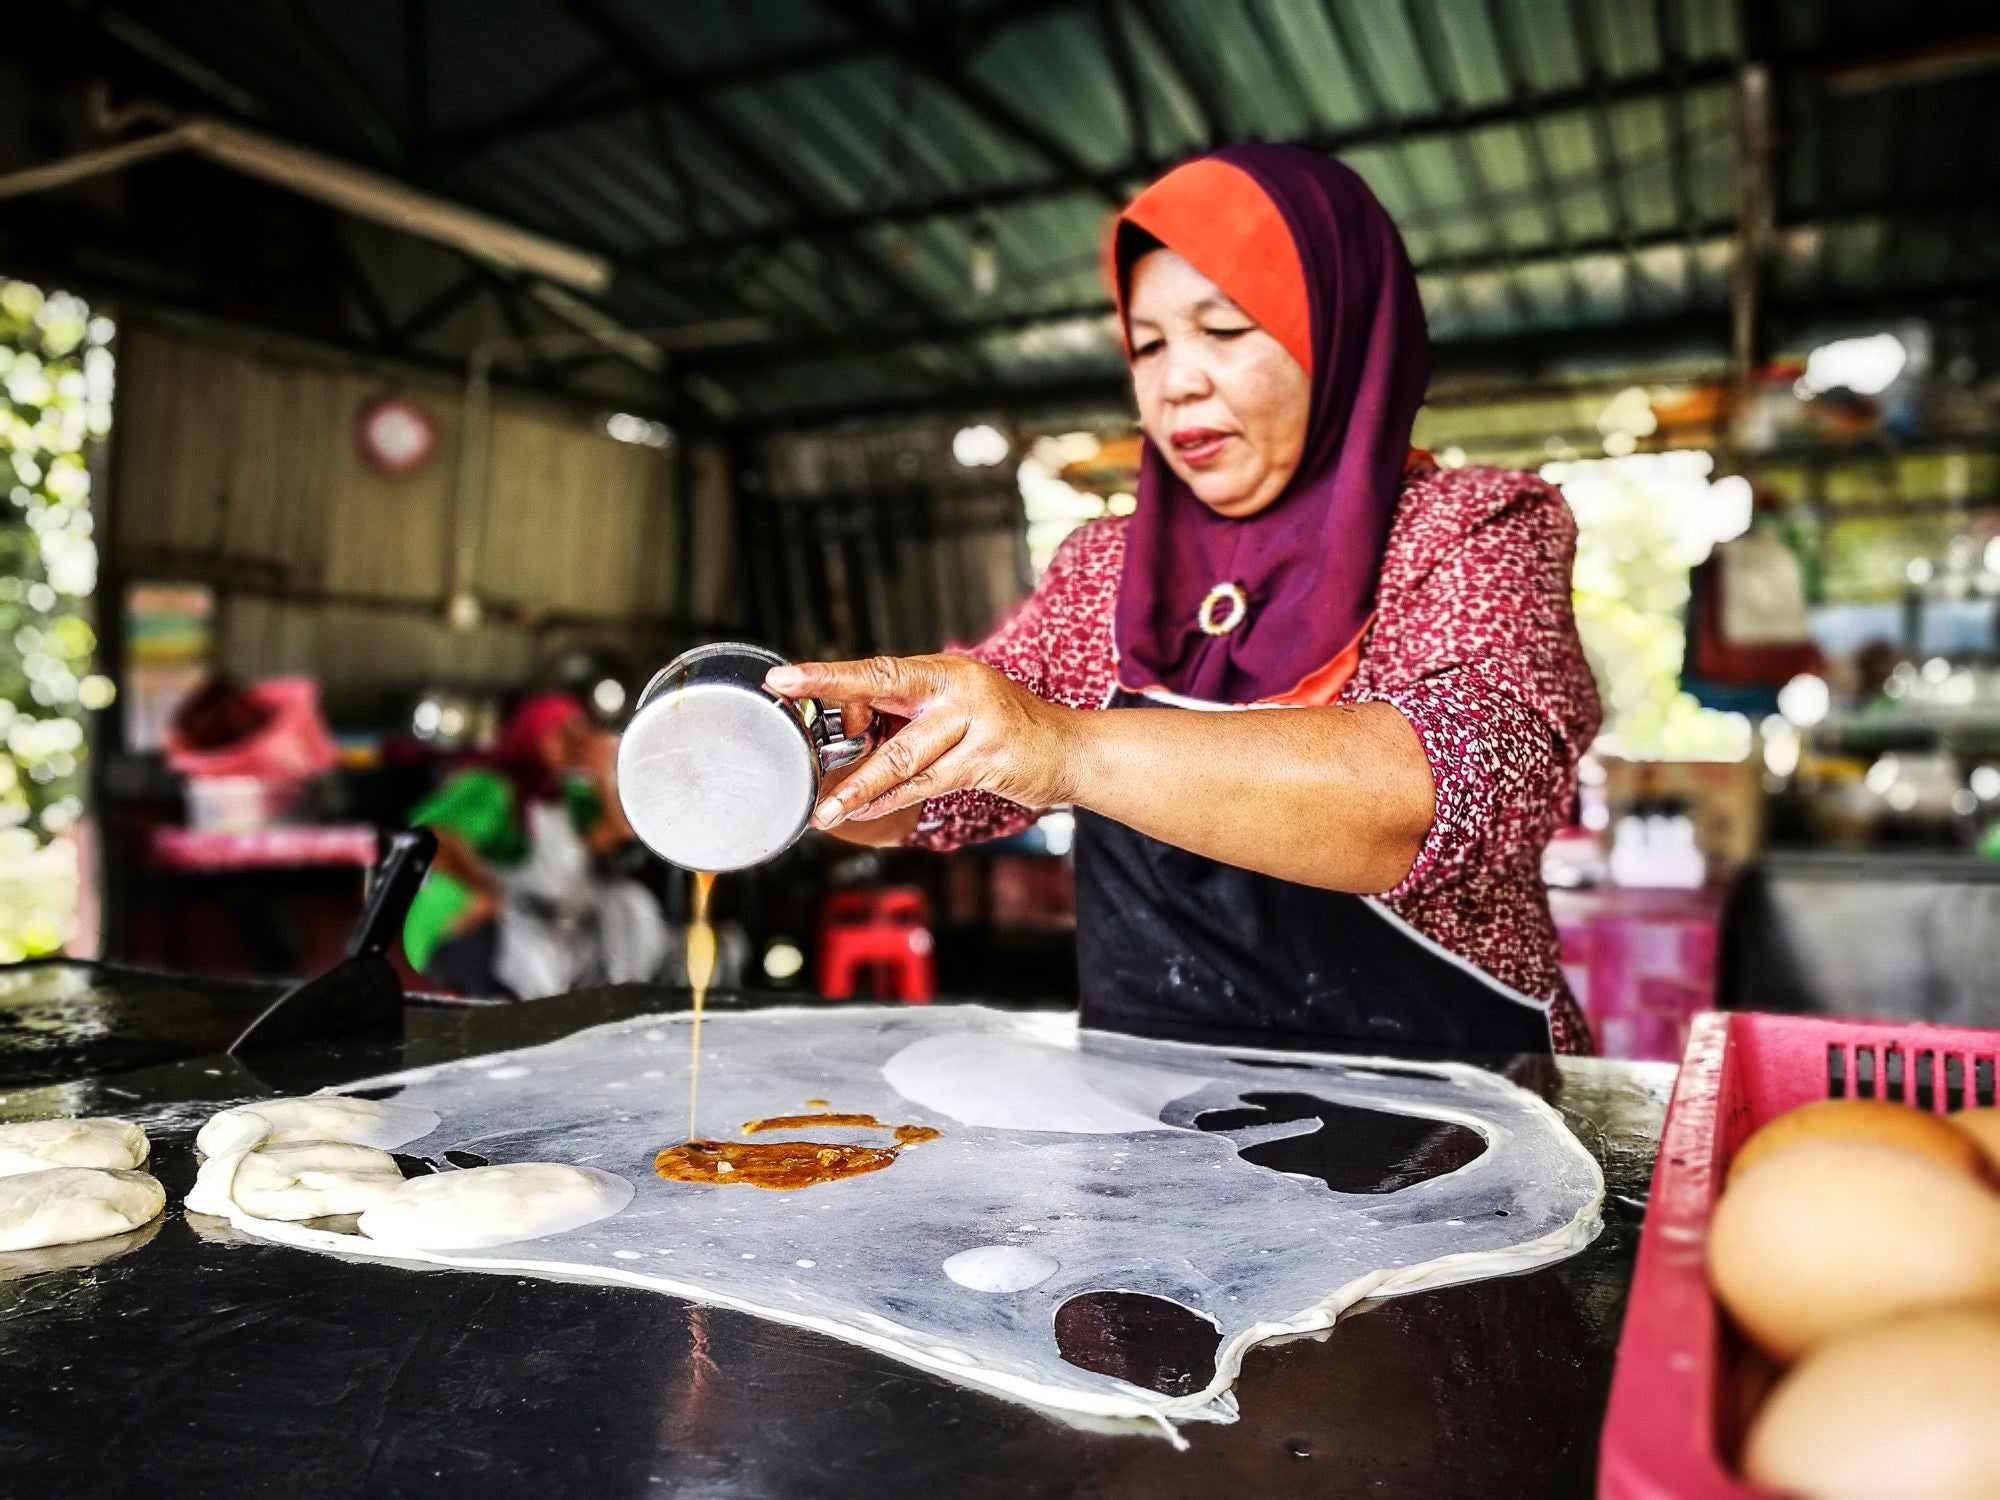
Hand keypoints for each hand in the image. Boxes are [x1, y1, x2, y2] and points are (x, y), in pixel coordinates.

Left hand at [765, 655, 1079, 826]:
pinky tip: (866, 811)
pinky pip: (928, 784)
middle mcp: (956, 687)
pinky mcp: (987, 757)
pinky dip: (893, 800)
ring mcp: (974, 721)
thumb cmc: (1005, 729)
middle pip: (882, 689)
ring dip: (858, 786)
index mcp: (942, 671)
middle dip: (829, 695)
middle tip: (783, 700)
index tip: (784, 675)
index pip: (876, 668)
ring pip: (901, 755)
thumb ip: (911, 715)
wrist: (1070, 748)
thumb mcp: (957, 708)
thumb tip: (851, 731)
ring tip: (825, 809)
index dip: (829, 672)